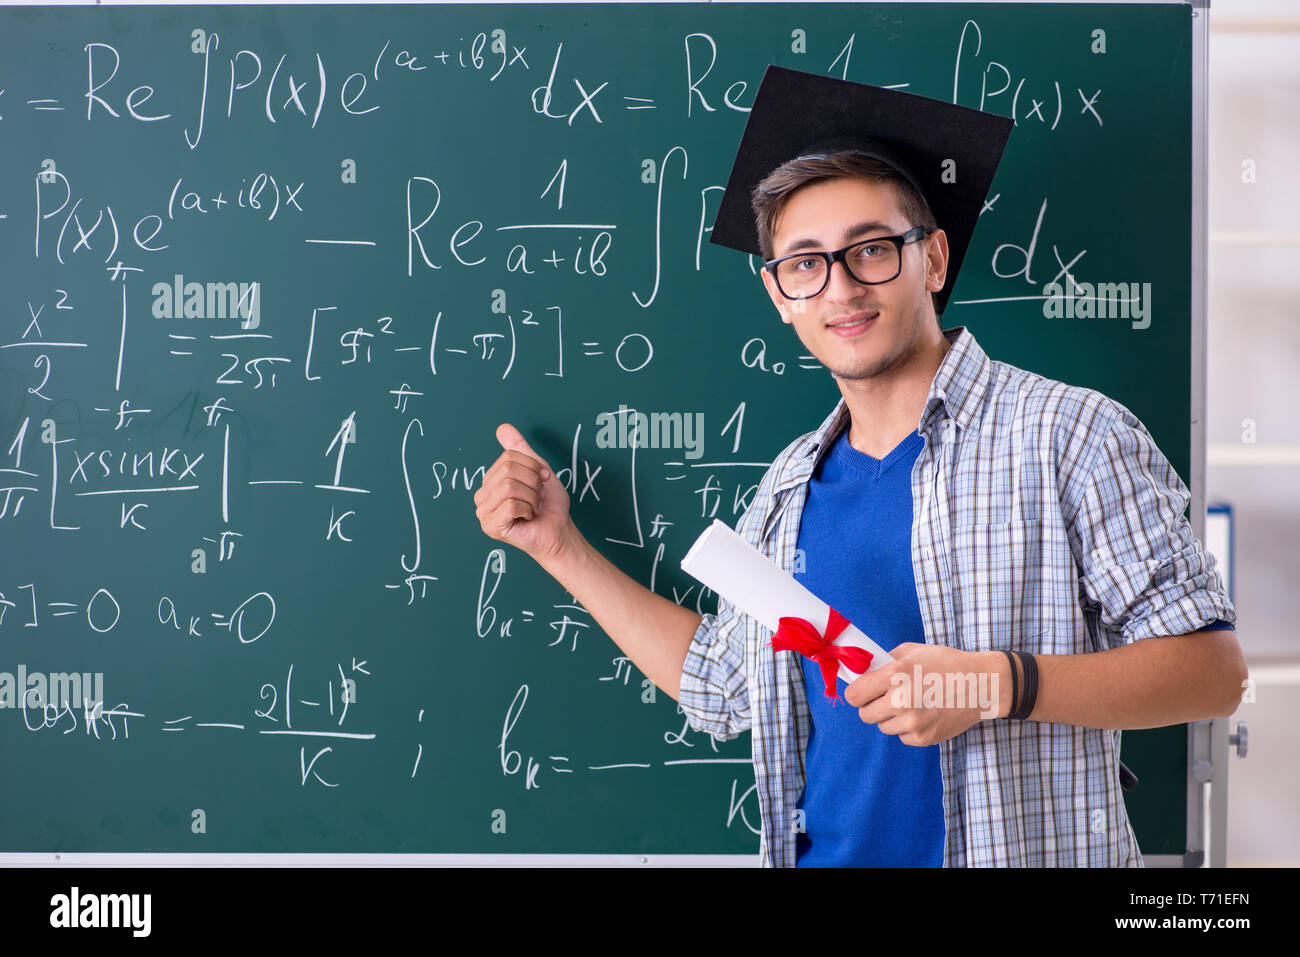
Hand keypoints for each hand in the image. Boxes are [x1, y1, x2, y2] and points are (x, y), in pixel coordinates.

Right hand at [474, 424, 573, 563]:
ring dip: (531, 497)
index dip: (532, 467)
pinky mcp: (490, 526)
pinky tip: (528, 517)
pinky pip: (511, 505)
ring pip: (509, 487)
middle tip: (538, 497)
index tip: (541, 482)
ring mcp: (483, 513)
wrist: (559, 530)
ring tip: (533, 507)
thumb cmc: (548, 504)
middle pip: (507, 471)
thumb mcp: (536, 469)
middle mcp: (482, 496)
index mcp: (490, 481)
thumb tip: (502, 427)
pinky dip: (528, 509)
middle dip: (532, 482)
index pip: (508, 458)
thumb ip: (519, 449)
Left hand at [843, 644, 1008, 746]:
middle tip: (885, 698)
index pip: (854, 695)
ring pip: (883, 727)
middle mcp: (901, 700)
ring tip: (910, 704)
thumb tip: (860, 674)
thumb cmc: (945, 663)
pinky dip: (907, 728)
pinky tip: (923, 714)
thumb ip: (883, 662)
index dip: (856, 693)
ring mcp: (912, 722)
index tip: (861, 692)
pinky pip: (902, 736)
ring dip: (890, 717)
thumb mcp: (911, 651)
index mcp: (894, 674)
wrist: (981, 685)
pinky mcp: (923, 738)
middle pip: (865, 715)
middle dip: (871, 706)